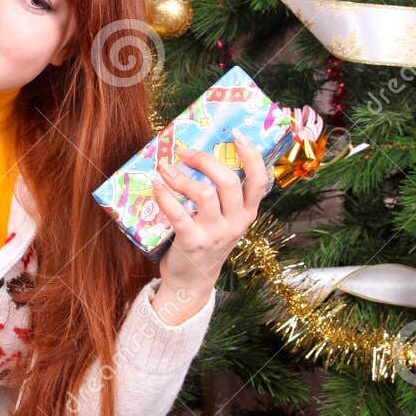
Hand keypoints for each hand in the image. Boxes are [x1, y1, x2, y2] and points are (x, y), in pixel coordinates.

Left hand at [147, 132, 271, 324]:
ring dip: (180, 177)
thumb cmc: (207, 240)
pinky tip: (155, 185)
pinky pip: (178, 214)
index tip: (237, 135)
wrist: (193, 281)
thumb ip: (224, 196)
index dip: (251, 156)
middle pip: (228, 182)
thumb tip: (203, 155)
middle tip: (185, 152)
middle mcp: (236, 222)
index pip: (259, 181)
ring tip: (164, 167)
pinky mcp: (193, 243)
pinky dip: (165, 196)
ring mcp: (215, 234)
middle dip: (205, 160)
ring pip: (204, 194)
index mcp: (247, 212)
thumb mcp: (225, 219)